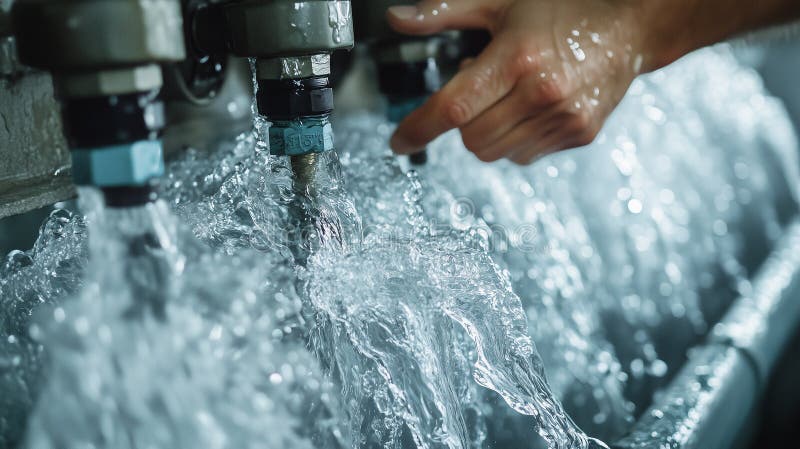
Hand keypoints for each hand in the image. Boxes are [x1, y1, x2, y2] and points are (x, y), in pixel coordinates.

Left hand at [386, 0, 651, 163]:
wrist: (629, 28)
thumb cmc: (563, 9)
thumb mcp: (501, 1)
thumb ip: (444, 11)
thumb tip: (396, 19)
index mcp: (517, 57)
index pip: (453, 107)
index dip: (418, 128)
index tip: (397, 142)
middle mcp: (541, 92)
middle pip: (470, 139)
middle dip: (460, 122)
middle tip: (478, 89)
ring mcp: (563, 118)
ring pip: (495, 153)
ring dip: (486, 132)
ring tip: (507, 95)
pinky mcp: (579, 134)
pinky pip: (524, 155)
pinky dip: (514, 139)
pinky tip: (528, 108)